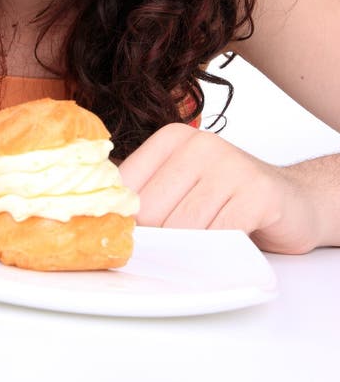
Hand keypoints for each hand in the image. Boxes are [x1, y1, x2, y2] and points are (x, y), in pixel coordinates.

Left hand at [118, 123, 320, 253]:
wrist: (290, 200)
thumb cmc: (228, 197)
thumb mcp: (182, 182)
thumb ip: (147, 191)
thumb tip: (101, 216)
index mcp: (172, 138)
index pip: (127, 185)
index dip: (126, 219)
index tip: (132, 237)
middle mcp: (199, 143)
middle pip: (151, 210)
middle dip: (157, 239)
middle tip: (170, 250)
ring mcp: (230, 165)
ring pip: (182, 227)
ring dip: (187, 250)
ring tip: (198, 248)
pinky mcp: (256, 192)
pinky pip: (218, 235)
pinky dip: (214, 253)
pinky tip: (221, 248)